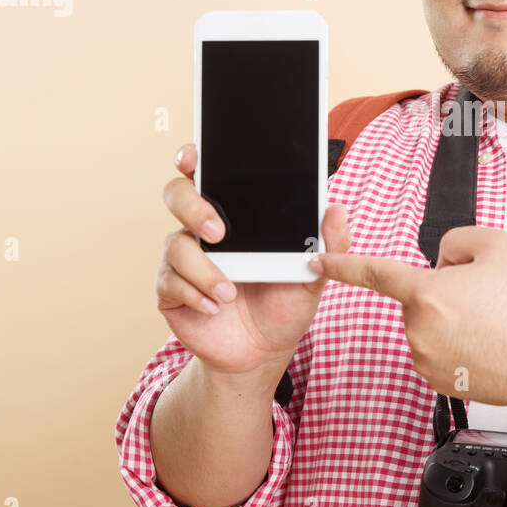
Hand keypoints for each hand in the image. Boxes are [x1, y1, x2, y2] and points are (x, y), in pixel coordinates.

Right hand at [155, 142, 352, 373]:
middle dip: (192, 206)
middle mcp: (202, 229)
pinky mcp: (171, 291)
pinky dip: (194, 292)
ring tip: (230, 291)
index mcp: (235, 213)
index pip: (208, 173)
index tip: (195, 156)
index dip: (193, 157)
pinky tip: (215, 305)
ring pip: (174, 244)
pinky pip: (169, 281)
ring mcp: (184, 259)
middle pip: (177, 195)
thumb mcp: (315, 274)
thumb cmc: (285, 302)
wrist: (264, 350)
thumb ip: (330, 243)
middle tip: (219, 231)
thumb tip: (337, 210)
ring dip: (203, 268)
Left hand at [310, 225, 506, 406]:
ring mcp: (430, 362)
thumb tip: (441, 261)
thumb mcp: (497, 244)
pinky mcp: (443, 384)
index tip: (318, 261)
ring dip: (453, 320)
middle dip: (445, 291)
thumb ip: (455, 240)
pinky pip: (440, 353)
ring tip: (497, 323)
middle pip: (419, 298)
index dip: (342, 264)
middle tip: (489, 297)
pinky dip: (459, 346)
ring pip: (429, 327)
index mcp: (427, 294)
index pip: (374, 273)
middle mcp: (421, 332)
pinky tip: (491, 345)